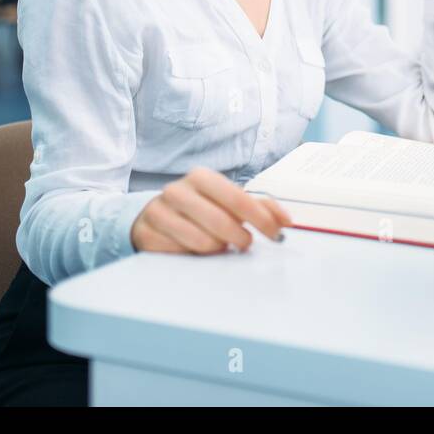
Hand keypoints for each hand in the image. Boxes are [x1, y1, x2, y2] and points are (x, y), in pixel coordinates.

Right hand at [131, 166, 292, 254]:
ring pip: (203, 243)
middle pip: (222, 224)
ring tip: (218, 243)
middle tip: (245, 243)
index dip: (262, 220)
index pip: (239, 199)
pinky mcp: (147, 235)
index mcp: (201, 177)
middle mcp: (177, 191)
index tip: (277, 235)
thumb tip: (286, 220)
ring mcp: (159, 212)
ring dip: (218, 249)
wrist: (152, 216)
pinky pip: (182, 255)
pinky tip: (195, 248)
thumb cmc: (199, 207)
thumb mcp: (227, 200)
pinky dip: (194, 256)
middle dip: (241, 239)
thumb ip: (259, 206)